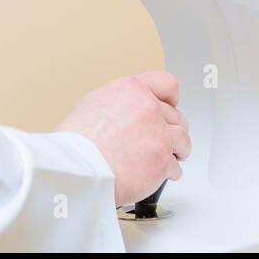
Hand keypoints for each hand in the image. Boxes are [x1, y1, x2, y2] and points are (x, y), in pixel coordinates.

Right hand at [56, 71, 191, 205]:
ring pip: (182, 140)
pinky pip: (175, 167)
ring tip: (170, 157)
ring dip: (177, 150)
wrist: (76, 168)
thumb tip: (124, 111)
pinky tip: (160, 175)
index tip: (172, 107)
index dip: (171, 99)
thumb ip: (118, 104)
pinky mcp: (162, 161)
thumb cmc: (76, 143)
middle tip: (167, 140)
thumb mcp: (92, 104)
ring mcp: (159, 135)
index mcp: (132, 91)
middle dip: (173, 130)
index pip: (166, 84)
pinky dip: (169, 172)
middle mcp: (149, 109)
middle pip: (177, 116)